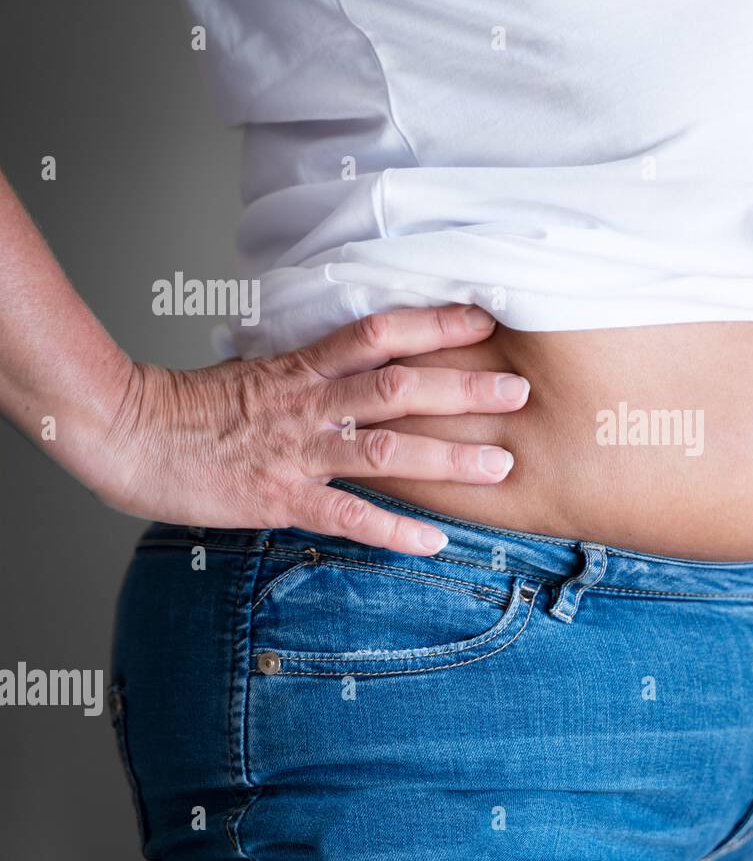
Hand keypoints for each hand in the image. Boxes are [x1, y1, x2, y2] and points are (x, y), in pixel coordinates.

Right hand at [93, 305, 528, 554]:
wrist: (126, 434)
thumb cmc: (191, 405)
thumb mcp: (257, 369)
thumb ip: (312, 367)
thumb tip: (359, 356)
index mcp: (303, 366)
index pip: (379, 332)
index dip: (434, 323)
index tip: (485, 319)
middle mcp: (309, 402)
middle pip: (398, 385)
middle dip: (463, 388)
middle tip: (519, 391)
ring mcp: (297, 451)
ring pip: (385, 448)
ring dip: (448, 458)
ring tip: (501, 467)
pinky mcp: (280, 498)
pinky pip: (348, 514)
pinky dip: (394, 529)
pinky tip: (437, 541)